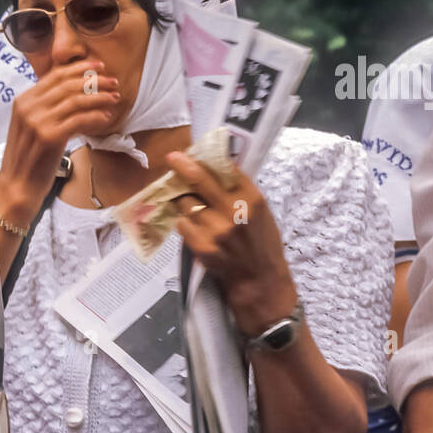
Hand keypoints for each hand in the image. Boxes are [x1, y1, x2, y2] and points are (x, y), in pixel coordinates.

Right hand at [0, 60, 120, 226]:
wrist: (17, 186)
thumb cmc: (28, 159)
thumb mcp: (30, 126)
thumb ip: (45, 108)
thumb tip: (73, 92)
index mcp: (23, 101)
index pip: (55, 76)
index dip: (80, 69)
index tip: (99, 68)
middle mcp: (29, 107)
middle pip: (68, 84)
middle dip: (95, 80)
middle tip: (113, 82)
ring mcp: (38, 122)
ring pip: (76, 100)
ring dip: (100, 97)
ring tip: (115, 98)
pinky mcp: (49, 137)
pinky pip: (79, 119)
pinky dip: (95, 116)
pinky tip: (106, 117)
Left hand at [167, 151, 297, 335]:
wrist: (259, 281)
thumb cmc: (261, 244)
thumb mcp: (260, 212)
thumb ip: (240, 191)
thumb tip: (215, 167)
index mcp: (251, 198)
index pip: (224, 168)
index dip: (205, 157)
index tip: (191, 151)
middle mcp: (233, 211)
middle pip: (200, 180)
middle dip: (183, 166)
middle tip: (172, 157)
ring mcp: (215, 229)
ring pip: (186, 203)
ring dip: (184, 202)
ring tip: (191, 206)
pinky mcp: (201, 245)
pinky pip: (181, 224)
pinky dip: (184, 223)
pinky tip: (194, 228)